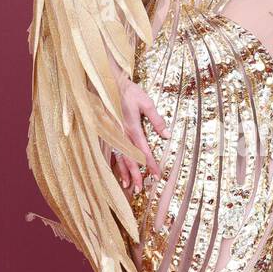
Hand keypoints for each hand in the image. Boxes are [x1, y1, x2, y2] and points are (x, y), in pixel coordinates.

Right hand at [108, 63, 169, 194]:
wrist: (105, 81)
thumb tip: (168, 134)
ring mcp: (112, 134)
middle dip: (136, 175)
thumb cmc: (127, 90)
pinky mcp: (106, 133)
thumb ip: (157, 119)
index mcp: (132, 127)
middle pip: (130, 159)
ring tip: (129, 186)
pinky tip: (117, 171)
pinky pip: (111, 152)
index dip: (150, 165)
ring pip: (119, 158)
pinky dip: (115, 163)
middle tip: (141, 190)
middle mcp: (120, 134)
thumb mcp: (146, 101)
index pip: (144, 151)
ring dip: (124, 173)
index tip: (157, 176)